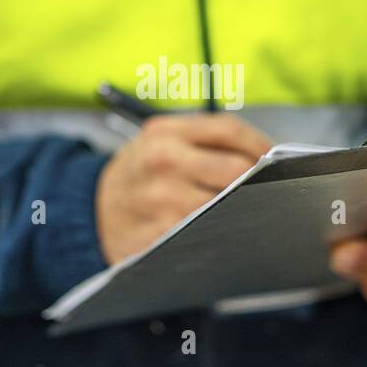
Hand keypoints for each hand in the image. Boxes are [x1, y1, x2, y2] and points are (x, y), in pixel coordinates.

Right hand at [95, 113, 272, 264]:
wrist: (91, 210)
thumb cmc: (138, 174)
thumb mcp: (159, 139)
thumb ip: (206, 140)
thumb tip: (265, 155)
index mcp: (165, 132)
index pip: (229, 130)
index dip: (261, 144)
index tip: (274, 157)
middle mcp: (163, 163)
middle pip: (236, 170)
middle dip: (258, 180)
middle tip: (266, 187)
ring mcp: (162, 202)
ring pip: (227, 206)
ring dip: (243, 210)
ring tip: (243, 210)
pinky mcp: (161, 236)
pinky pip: (209, 233)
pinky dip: (222, 231)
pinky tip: (221, 230)